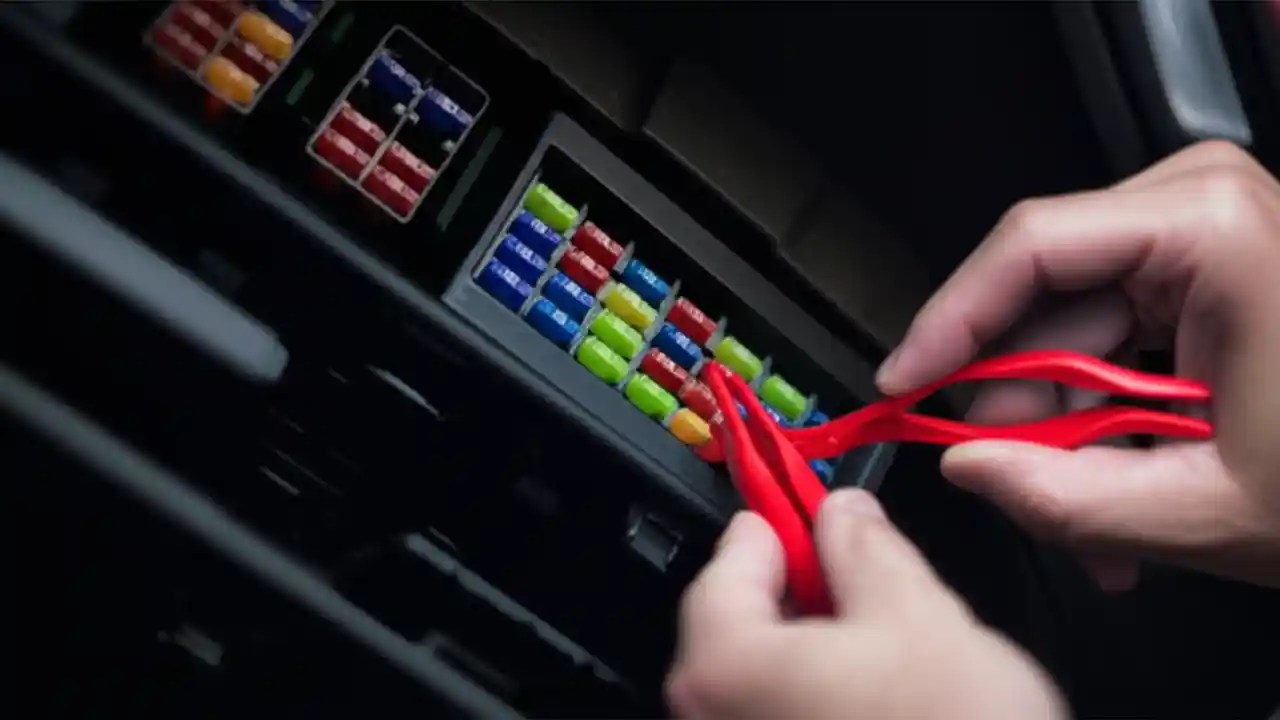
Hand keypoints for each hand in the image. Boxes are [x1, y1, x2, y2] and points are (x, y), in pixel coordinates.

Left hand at [666, 490, 1064, 719]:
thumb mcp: (919, 616)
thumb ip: (866, 548)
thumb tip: (842, 515)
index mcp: (725, 663)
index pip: (727, 561)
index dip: (773, 525)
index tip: (800, 507)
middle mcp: (710, 718)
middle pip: (739, 624)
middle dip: (801, 592)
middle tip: (860, 576)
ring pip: (766, 679)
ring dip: (816, 650)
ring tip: (889, 651)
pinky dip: (819, 701)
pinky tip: (881, 706)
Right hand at [877, 140, 1279, 589]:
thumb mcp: (1207, 510)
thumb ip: (1064, 499)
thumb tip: (970, 467)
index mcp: (1213, 230)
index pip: (1028, 249)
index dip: (948, 324)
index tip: (906, 384)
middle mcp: (1203, 209)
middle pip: (1041, 302)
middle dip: (1022, 409)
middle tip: (1020, 485)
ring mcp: (1202, 234)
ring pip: (1067, 329)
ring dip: (1064, 429)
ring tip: (1098, 518)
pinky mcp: (1199, 265)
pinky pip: (1104, 333)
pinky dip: (1098, 412)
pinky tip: (1120, 477)